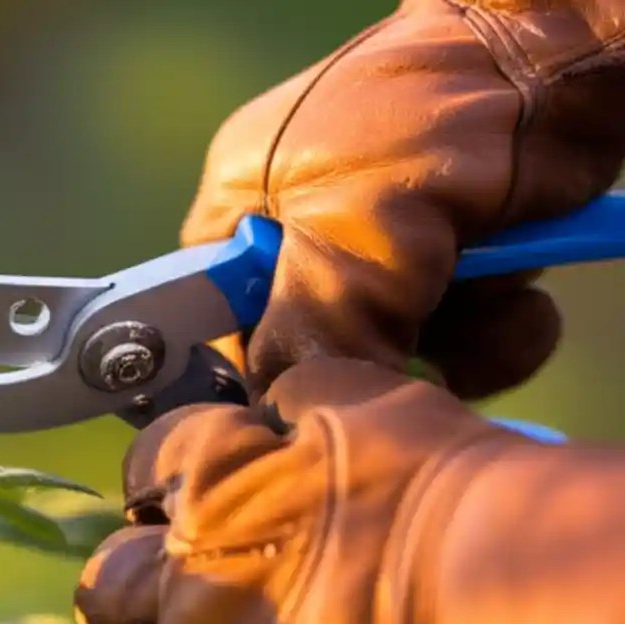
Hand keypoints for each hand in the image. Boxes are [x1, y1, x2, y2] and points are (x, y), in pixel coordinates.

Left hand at [75, 358, 624, 623]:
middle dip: (139, 566)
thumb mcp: (359, 402)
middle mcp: (187, 581)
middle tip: (187, 566)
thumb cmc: (440, 492)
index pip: (144, 464)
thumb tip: (270, 412)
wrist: (504, 597)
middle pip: (109, 577)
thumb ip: (287, 402)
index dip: (172, 468)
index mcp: (205, 485)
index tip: (198, 480)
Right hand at [181, 0, 624, 397]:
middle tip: (417, 348)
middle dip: (376, 353)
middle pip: (315, 342)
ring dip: (456, 343)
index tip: (296, 398)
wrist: (555, 61)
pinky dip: (503, 333)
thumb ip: (310, 330)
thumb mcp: (350, 229)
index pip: (218, 310)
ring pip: (400, 349)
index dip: (252, 363)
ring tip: (487, 294)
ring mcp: (387, 247)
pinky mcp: (458, 260)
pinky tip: (521, 297)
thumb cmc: (430, 112)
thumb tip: (291, 413)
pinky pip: (466, 339)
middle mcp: (308, 230)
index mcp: (246, 201)